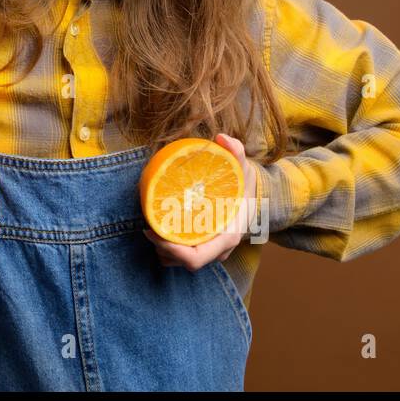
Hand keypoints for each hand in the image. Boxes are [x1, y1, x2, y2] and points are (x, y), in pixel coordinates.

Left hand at [142, 133, 257, 271]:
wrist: (252, 195)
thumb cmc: (244, 183)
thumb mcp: (243, 166)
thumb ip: (235, 150)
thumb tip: (221, 138)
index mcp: (227, 236)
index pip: (196, 258)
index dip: (171, 251)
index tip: (152, 231)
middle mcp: (218, 249)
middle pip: (183, 262)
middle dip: (162, 249)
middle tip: (147, 228)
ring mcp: (210, 251)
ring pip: (180, 262)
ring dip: (163, 250)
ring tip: (152, 227)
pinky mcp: (202, 246)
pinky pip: (180, 255)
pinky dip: (168, 246)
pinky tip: (159, 226)